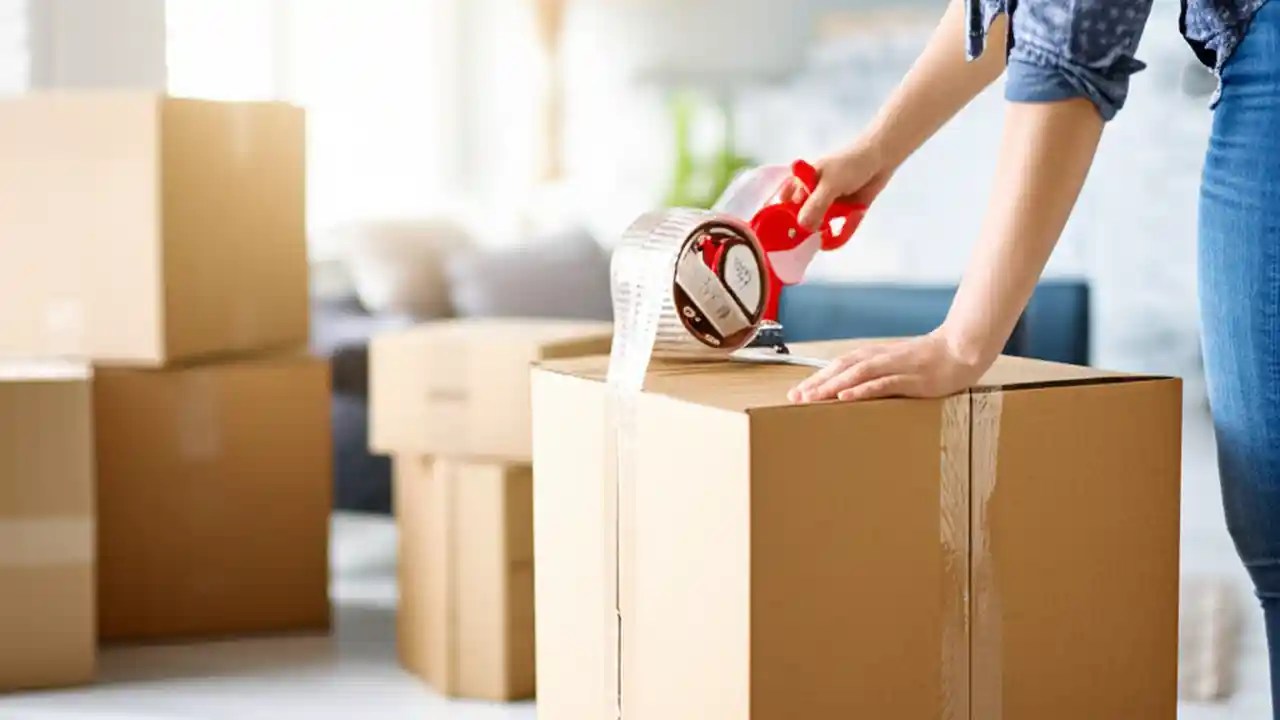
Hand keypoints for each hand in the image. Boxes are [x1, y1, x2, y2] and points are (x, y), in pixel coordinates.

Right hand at [783, 139, 893, 230]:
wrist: (880, 159)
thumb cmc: (850, 164)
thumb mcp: (830, 184)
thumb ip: (816, 205)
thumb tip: (802, 226)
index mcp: (801, 183)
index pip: (785, 205)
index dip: (783, 220)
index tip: (784, 234)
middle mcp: (812, 196)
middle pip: (802, 219)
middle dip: (804, 231)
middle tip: (806, 240)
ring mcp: (828, 205)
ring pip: (820, 226)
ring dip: (822, 233)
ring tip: (823, 238)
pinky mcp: (844, 213)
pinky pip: (838, 229)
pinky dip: (837, 236)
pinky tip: (832, 241)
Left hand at [787, 331, 989, 402]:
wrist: (961, 350)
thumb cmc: (927, 361)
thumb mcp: (896, 365)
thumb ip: (875, 374)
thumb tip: (851, 389)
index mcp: (875, 355)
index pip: (838, 365)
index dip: (816, 377)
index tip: (796, 392)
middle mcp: (880, 358)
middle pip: (841, 368)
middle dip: (817, 383)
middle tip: (795, 398)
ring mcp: (895, 367)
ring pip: (857, 375)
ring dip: (832, 386)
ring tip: (812, 398)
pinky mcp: (911, 378)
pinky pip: (882, 384)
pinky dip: (862, 390)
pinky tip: (846, 398)